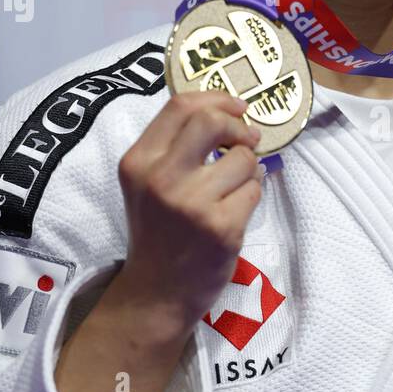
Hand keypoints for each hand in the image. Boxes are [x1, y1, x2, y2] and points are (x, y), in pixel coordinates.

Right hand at [115, 89, 263, 341]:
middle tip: (247, 140)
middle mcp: (161, 178)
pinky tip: (235, 211)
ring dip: (248, 170)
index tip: (237, 107)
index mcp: (138, 162)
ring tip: (233, 190)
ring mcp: (192, 204)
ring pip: (243, 159)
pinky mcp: (221, 227)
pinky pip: (254, 190)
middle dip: (239, 127)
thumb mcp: (147, 183)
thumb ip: (175, 147)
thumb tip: (227, 111)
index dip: (217, 98)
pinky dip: (252, 196)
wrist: (157, 293)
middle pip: (212, 121)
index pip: (180, 106)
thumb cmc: (158, 232)